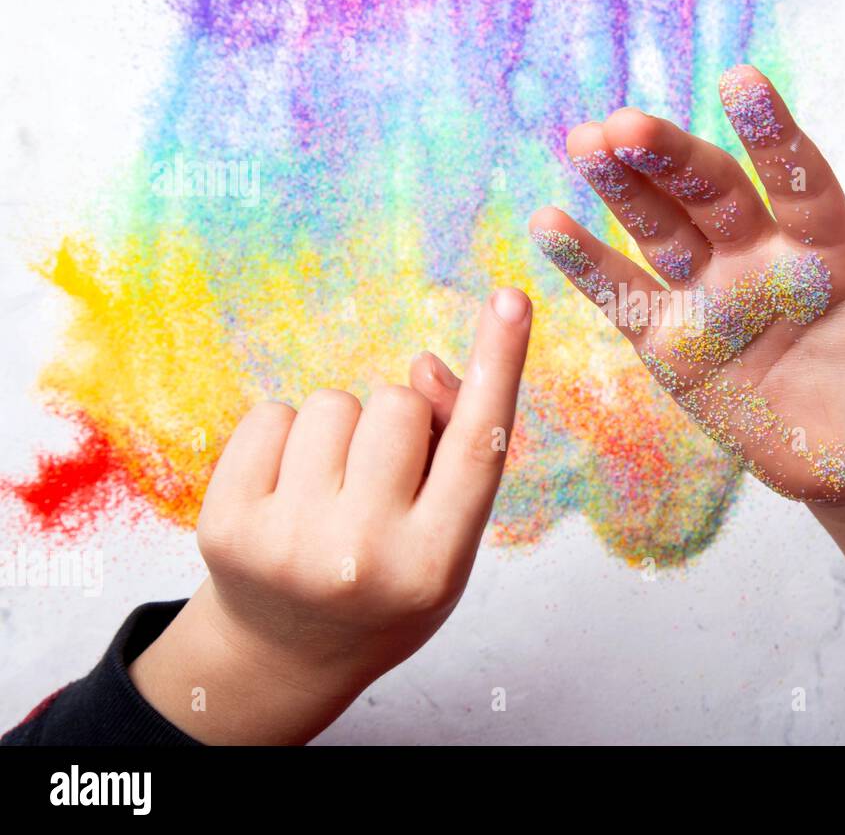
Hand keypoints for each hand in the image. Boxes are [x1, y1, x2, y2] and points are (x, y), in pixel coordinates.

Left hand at [129, 289, 530, 742]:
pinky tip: (287, 489)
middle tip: (380, 479)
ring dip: (340, 430)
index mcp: (434, 563)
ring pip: (333, 403)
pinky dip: (285, 438)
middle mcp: (363, 558)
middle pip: (397, 405)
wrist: (289, 653)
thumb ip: (454, 450)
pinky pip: (272, 416)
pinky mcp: (226, 527)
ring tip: (331, 488)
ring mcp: (288, 545)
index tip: (511, 297)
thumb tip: (421, 368)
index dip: (500, 364)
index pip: (477, 446)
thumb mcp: (445, 533)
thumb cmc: (389, 576)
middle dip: (396, 421)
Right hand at [531, 66, 844, 600]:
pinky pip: (627, 299)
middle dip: (672, 157)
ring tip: (586, 146)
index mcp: (826, 244)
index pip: (795, 175)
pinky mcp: (675, 346)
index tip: (742, 82)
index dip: (771, 132)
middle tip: (625, 124)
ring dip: (623, 191)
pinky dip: (589, 266)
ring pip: (661, 230)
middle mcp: (761, 256)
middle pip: (710, 193)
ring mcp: (713, 297)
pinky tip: (550, 226)